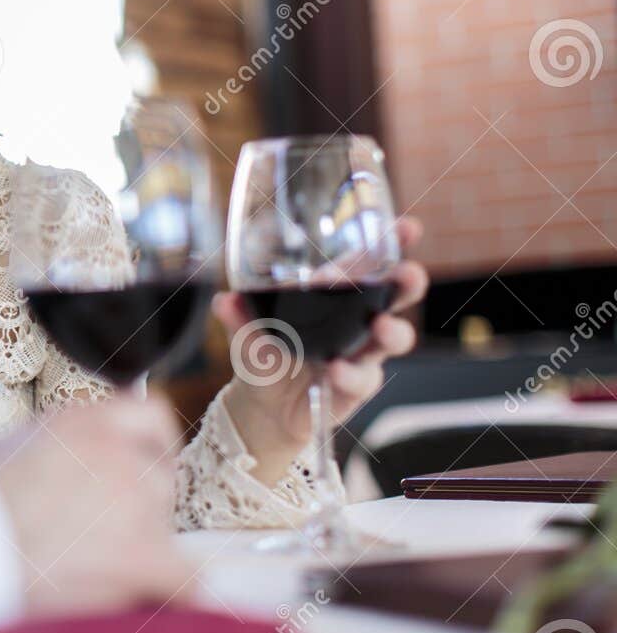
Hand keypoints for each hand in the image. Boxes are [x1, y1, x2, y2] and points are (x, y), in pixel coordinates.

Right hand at [0, 396, 195, 617]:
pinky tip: (160, 598)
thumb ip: (70, 439)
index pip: (154, 417)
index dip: (154, 447)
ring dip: (141, 547)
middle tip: (96, 535)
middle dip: (140, 506)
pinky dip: (175, 592)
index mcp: (87, 422)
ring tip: (89, 567)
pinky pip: (186, 580)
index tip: (146, 468)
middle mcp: (118, 452)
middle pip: (162, 478)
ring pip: (165, 527)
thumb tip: (93, 452)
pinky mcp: (142, 554)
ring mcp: (134, 501)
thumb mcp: (21, 442)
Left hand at [213, 216, 430, 484]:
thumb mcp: (247, 331)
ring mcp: (362, 352)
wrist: (263, 404)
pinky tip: (337, 370)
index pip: (368, 262)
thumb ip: (239, 316)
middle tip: (409, 274)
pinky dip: (351, 373)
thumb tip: (225, 300)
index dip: (391, 243)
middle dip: (407, 282)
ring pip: (392, 338)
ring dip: (392, 331)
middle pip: (395, 296)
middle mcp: (356, 319)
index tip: (408, 228)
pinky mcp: (357, 385)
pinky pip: (362, 378)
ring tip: (381, 326)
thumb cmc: (264, 353)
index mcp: (334, 294)